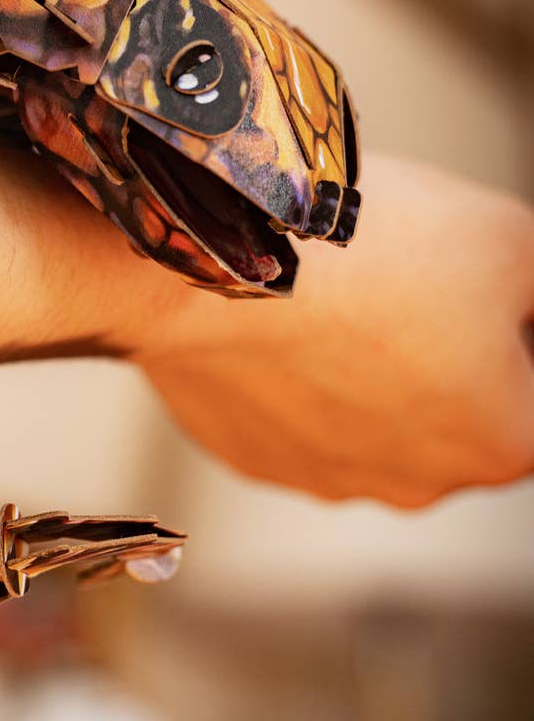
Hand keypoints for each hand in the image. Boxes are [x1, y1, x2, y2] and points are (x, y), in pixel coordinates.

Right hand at [132, 153, 533, 505]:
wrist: (219, 254)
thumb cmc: (365, 249)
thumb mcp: (506, 236)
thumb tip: (527, 306)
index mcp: (499, 444)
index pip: (533, 394)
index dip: (511, 332)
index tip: (473, 288)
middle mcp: (416, 485)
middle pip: (449, 414)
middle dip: (438, 357)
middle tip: (401, 280)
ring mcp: (325, 477)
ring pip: (367, 419)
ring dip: (362, 370)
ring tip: (335, 295)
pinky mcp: (251, 456)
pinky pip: (292, 418)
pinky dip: (293, 375)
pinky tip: (281, 318)